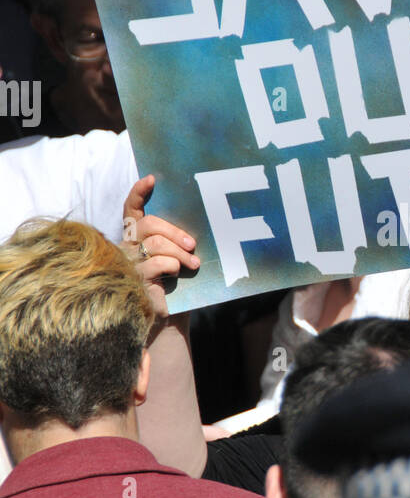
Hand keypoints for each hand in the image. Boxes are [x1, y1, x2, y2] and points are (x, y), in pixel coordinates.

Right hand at [121, 175, 199, 318]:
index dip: (139, 192)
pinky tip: (178, 273)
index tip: (152, 178)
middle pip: (149, 224)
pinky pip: (155, 264)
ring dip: (179, 252)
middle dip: (175, 231)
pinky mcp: (133, 280)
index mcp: (136, 236)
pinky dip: (172, 266)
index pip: (132, 208)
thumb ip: (176, 241)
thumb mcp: (176, 258)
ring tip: (194, 263)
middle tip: (193, 244)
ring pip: (155, 243)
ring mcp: (128, 263)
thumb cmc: (174, 285)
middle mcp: (126, 246)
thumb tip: (194, 228)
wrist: (168, 318)